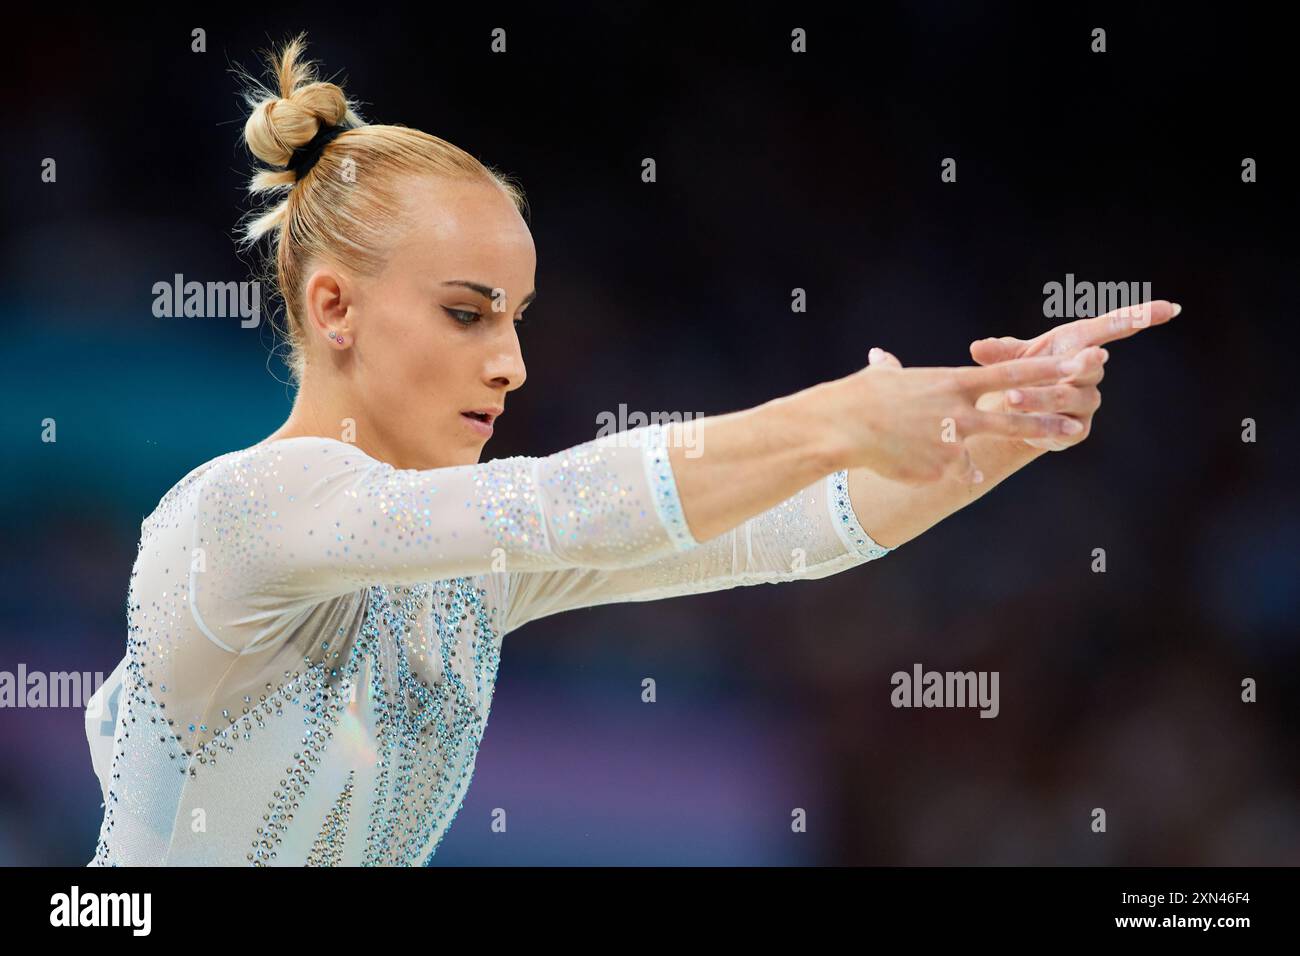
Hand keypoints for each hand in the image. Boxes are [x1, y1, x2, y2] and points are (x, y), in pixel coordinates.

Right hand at [832, 352, 1085, 484]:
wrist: (844, 429)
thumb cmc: (860, 398)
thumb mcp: (881, 378)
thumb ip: (890, 370)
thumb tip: (881, 359)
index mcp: (951, 382)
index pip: (1009, 373)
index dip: (1045, 370)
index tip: (1074, 365)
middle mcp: (959, 410)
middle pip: (1015, 414)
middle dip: (1049, 418)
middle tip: (1077, 423)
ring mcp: (952, 441)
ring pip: (995, 442)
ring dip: (1030, 440)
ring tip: (1051, 444)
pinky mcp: (939, 468)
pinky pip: (955, 470)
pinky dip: (953, 470)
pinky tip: (954, 473)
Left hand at [966, 299, 1180, 449]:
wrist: (1012, 413)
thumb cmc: (1020, 373)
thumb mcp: (1009, 359)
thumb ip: (1000, 352)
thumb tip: (978, 347)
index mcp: (1077, 345)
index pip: (1113, 327)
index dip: (1141, 317)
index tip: (1171, 308)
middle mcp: (1089, 373)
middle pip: (1089, 366)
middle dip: (1084, 362)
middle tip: (1086, 358)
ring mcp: (1085, 402)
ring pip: (1068, 397)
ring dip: (1039, 397)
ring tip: (1010, 398)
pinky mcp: (1076, 430)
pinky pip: (1067, 428)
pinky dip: (1050, 428)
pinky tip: (1039, 433)